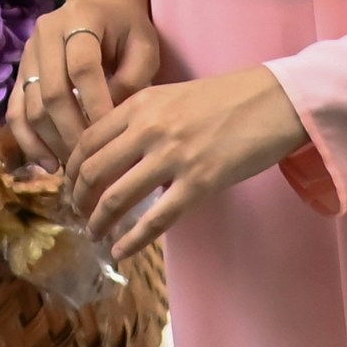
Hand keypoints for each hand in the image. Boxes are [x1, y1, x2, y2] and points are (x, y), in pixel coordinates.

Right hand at [1, 0, 169, 181]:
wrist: (100, 2)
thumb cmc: (128, 27)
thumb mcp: (144, 46)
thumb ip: (133, 79)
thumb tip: (109, 120)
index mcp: (80, 19)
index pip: (83, 67)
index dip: (97, 104)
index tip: (114, 137)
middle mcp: (45, 34)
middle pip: (52, 92)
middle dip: (73, 132)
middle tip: (94, 162)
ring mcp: (27, 54)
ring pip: (31, 106)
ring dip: (52, 142)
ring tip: (76, 167)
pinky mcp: (19, 73)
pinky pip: (15, 111)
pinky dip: (29, 141)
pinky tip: (49, 165)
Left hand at [70, 69, 316, 258]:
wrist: (276, 101)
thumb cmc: (229, 98)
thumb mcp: (173, 95)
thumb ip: (142, 118)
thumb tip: (117, 151)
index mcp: (141, 104)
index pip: (88, 140)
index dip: (71, 169)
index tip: (70, 185)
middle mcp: (149, 128)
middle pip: (94, 171)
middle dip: (78, 198)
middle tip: (76, 213)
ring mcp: (173, 156)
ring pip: (117, 197)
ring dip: (99, 222)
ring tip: (93, 235)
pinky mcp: (199, 182)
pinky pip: (156, 218)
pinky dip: (133, 240)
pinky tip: (120, 251)